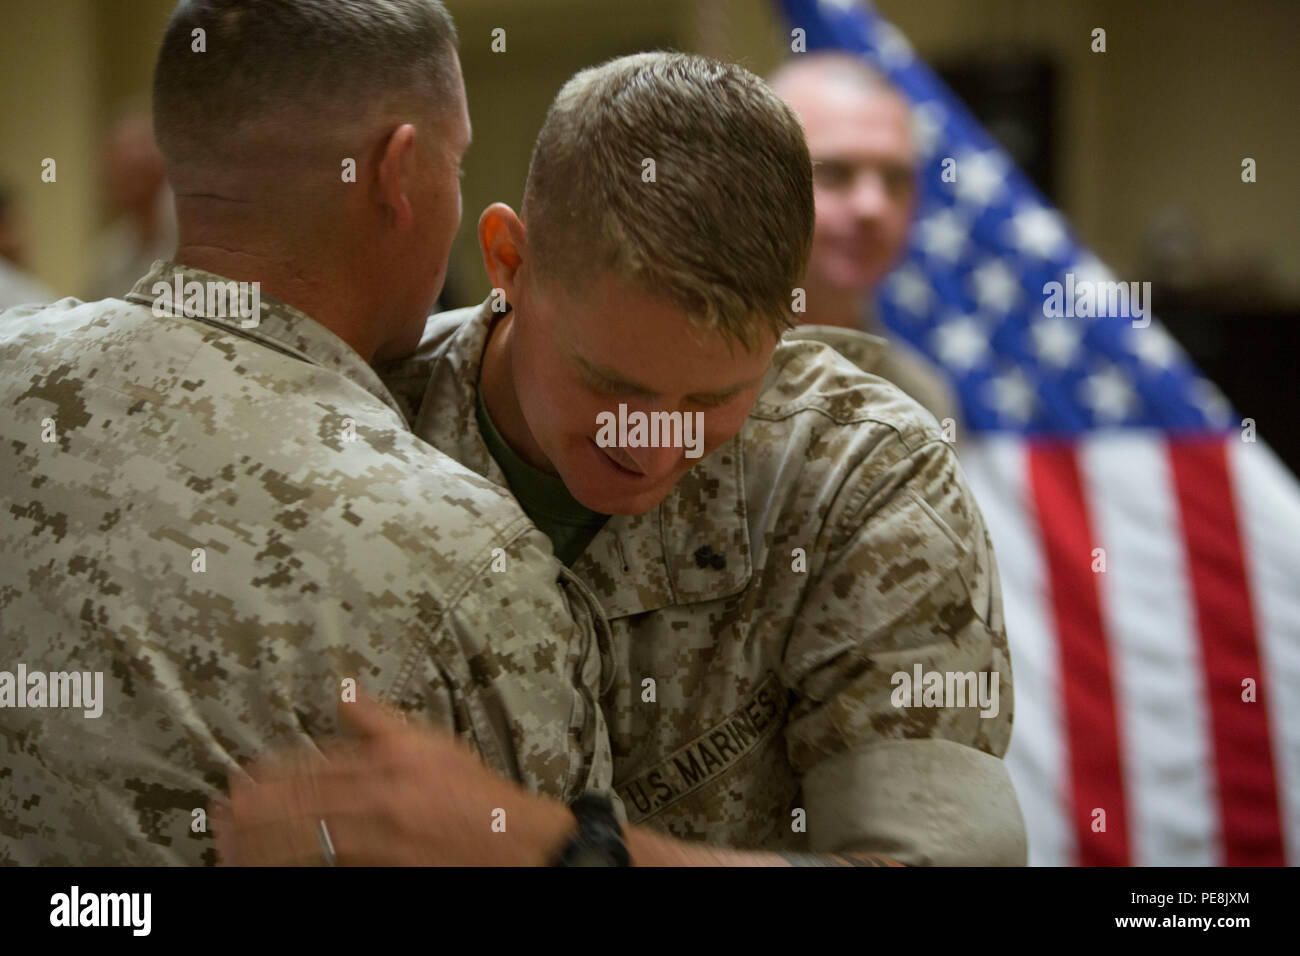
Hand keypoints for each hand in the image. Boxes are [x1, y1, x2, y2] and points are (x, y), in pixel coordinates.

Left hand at [211, 693, 574, 865]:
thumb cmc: (475, 795)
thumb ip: (380, 720)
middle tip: (222, 810)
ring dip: (262, 842)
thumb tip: (345, 688)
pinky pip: (326, 867)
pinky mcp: (379, 867)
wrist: (511, 842)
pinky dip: (294, 866)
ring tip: (230, 843)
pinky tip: (268, 866)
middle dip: (257, 808)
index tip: (244, 775)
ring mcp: (377, 839)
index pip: (317, 764)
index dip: (275, 771)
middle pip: (303, 803)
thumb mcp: (431, 742)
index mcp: (389, 762)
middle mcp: (379, 799)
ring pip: (306, 840)